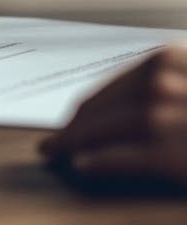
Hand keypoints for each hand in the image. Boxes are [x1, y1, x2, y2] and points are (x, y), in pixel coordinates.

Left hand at [40, 48, 186, 183]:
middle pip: (101, 105)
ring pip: (102, 128)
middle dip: (74, 124)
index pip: (114, 86)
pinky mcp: (171, 154)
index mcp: (168, 58)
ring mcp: (163, 115)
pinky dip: (99, 162)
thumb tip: (129, 100)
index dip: (89, 105)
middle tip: (52, 140)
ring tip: (56, 151)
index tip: (73, 116)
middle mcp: (160, 81)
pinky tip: (81, 165)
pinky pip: (123, 158)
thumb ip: (171, 80)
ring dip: (73, 141)